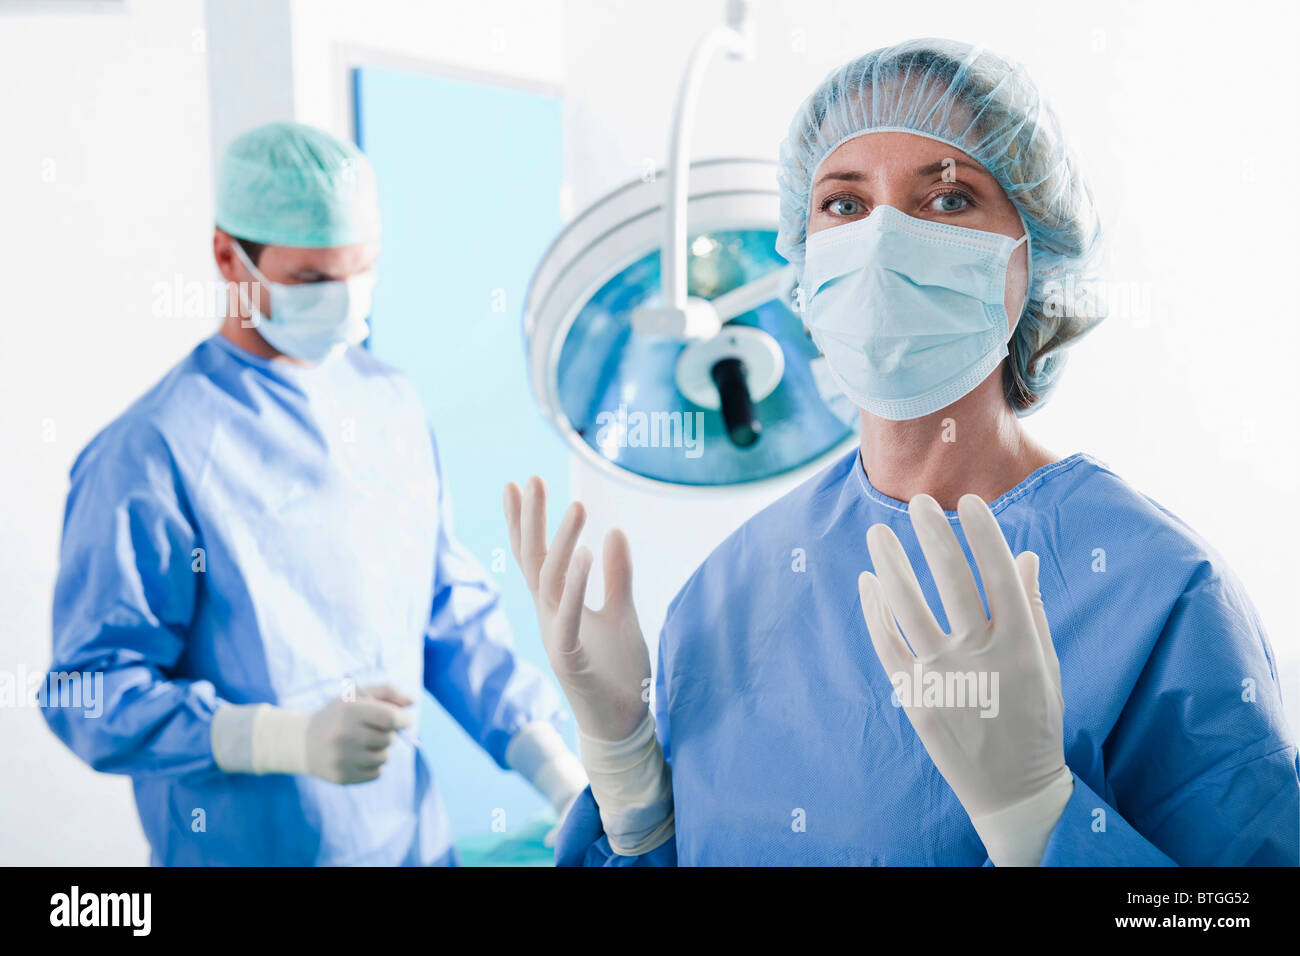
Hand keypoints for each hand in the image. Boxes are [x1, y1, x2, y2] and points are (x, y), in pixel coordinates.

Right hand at [304, 684, 412, 783]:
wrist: (302, 741)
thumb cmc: (339, 714)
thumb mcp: (358, 695)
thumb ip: (388, 692)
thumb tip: (413, 702)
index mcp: (349, 711)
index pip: (390, 718)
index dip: (403, 720)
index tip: (403, 720)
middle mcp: (344, 736)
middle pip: (389, 738)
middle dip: (388, 733)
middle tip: (373, 730)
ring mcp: (342, 759)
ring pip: (384, 757)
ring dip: (381, 749)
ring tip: (364, 743)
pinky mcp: (343, 777)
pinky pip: (376, 773)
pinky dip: (373, 765)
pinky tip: (357, 757)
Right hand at [504, 477, 649, 742]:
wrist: (624, 722)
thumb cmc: (618, 670)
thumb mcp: (623, 612)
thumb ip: (617, 575)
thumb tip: (614, 532)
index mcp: (557, 604)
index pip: (535, 555)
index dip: (526, 521)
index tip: (519, 482)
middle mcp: (549, 616)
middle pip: (533, 560)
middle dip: (531, 520)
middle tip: (532, 479)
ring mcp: (555, 636)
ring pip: (550, 581)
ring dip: (562, 542)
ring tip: (576, 506)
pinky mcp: (569, 659)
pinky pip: (567, 617)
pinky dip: (575, 586)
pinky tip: (584, 554)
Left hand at [857, 493, 1068, 822]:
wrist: (1011, 791)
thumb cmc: (1033, 720)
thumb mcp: (1044, 664)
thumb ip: (1031, 609)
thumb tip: (1024, 556)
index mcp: (1021, 646)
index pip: (1000, 578)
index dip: (984, 536)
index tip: (968, 501)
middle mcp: (980, 657)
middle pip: (953, 584)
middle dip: (934, 537)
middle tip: (918, 502)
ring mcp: (942, 677)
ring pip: (909, 609)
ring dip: (891, 566)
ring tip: (878, 532)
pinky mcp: (913, 697)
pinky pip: (886, 644)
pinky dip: (875, 611)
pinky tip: (868, 583)